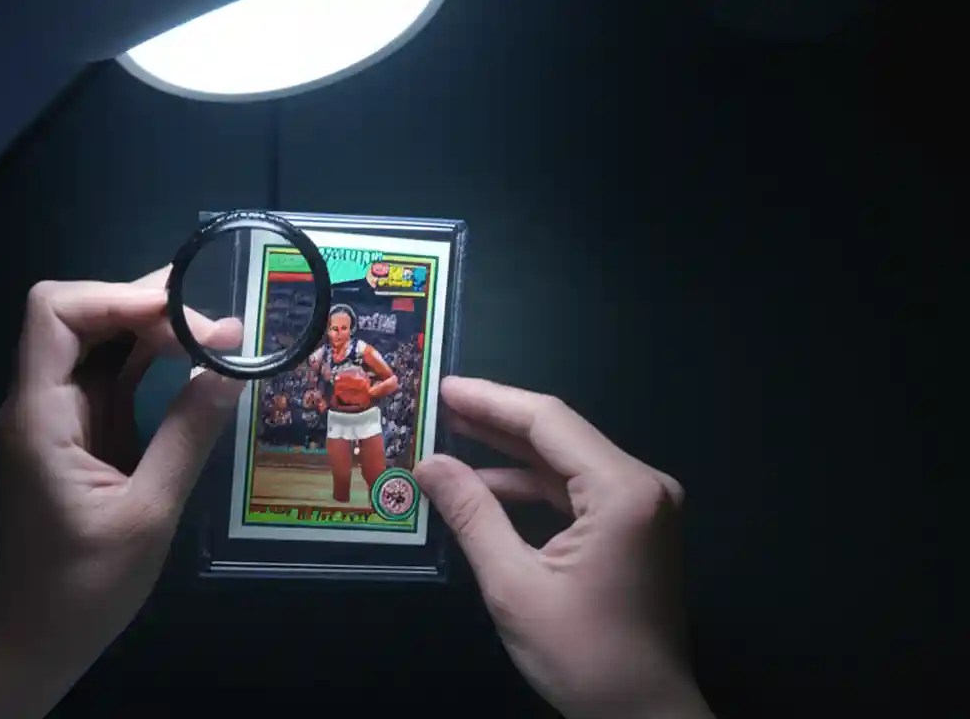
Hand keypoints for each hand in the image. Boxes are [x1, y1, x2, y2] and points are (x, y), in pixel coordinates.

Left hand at [0, 267, 242, 718]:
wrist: (36, 641)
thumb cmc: (84, 587)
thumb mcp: (148, 513)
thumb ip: (187, 435)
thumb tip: (230, 369)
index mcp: (40, 415)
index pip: (55, 312)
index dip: (117, 297)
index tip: (184, 316)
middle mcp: (39, 404)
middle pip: (77, 317)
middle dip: (145, 307)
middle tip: (219, 325)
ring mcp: (56, 419)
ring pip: (96, 345)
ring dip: (152, 332)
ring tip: (219, 335)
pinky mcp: (76, 437)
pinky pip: (109, 380)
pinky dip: (150, 365)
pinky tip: (194, 365)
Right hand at [413, 377, 711, 718]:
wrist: (644, 717)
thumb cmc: (583, 655)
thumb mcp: (513, 585)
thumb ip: (472, 514)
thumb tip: (429, 465)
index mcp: (623, 491)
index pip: (549, 421)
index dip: (491, 400)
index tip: (443, 387)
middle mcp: (643, 486)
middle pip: (560, 435)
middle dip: (497, 421)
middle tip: (439, 405)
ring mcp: (644, 508)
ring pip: (567, 463)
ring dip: (511, 455)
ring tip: (451, 441)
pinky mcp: (635, 529)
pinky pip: (578, 492)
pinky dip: (533, 488)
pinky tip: (486, 487)